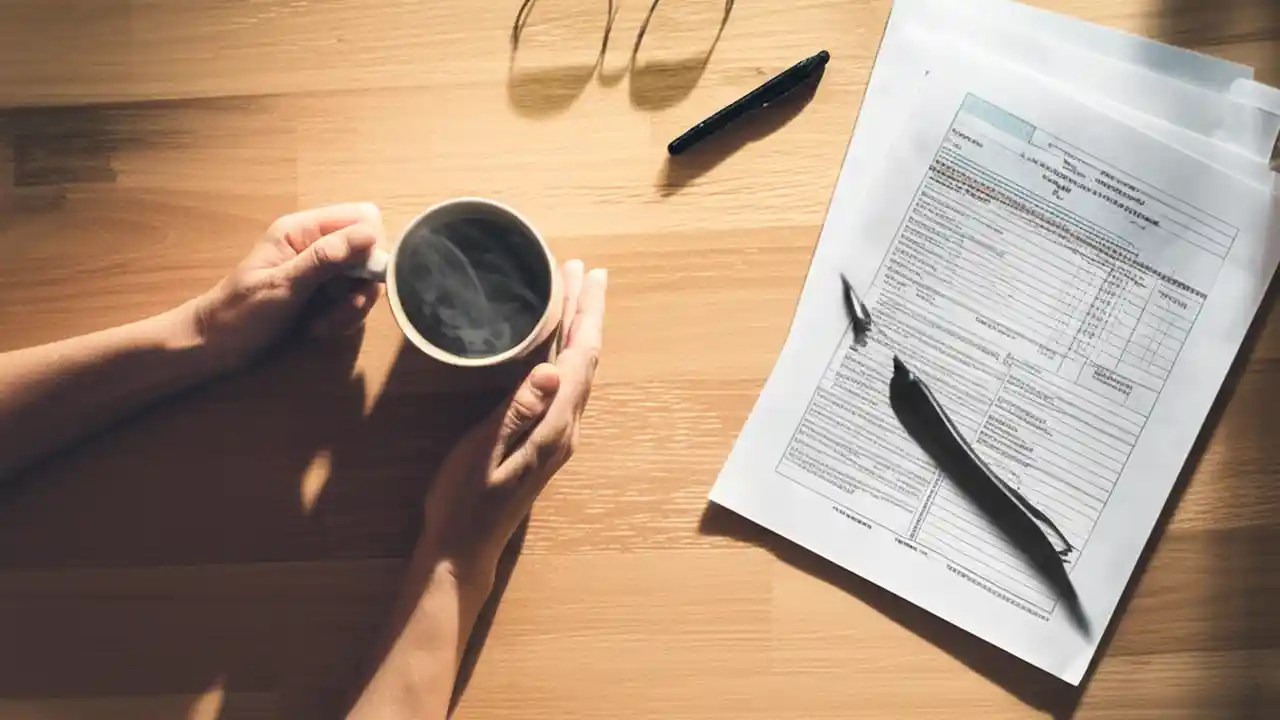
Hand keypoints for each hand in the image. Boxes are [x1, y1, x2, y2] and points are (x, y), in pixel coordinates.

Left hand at [189, 202, 386, 369]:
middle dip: (360, 288)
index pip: (362, 219)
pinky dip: (341, 321)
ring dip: (348, 310)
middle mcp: (317, 246)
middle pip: (369, 255)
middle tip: (338, 310)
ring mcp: (323, 273)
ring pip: (364, 284)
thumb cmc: (240, 312)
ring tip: (320, 325)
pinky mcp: (325, 297)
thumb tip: (368, 235)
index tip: (356, 278)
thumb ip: (325, 259)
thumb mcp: (283, 285)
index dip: (370, 248)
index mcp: (302, 230)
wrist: (216, 346)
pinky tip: (316, 330)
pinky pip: (353, 304)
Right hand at [422, 260, 607, 576]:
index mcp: (556, 425)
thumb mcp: (485, 452)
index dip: (586, 313)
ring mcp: (558, 435)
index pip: (581, 358)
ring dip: (578, 330)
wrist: (463, 549)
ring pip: (577, 371)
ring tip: (573, 294)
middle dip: (587, 312)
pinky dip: (564, 353)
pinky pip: (564, 385)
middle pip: (586, 359)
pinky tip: (554, 346)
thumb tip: (551, 369)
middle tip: (583, 270)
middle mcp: (566, 427)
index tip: (588, 274)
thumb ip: (518, 411)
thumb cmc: (465, 501)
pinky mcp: (545, 440)